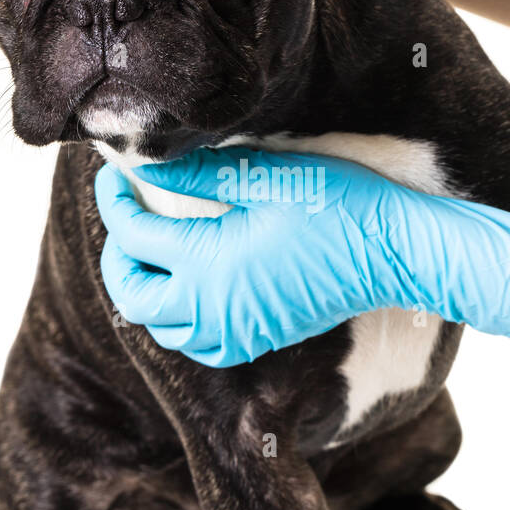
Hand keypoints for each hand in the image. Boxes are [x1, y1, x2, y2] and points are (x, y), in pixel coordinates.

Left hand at [95, 148, 509, 367]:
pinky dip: (180, 320)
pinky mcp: (261, 339)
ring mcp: (238, 330)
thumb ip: (199, 172)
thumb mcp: (265, 176)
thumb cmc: (337, 204)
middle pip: (132, 295)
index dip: (115, 201)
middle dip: (118, 255)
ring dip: (146, 290)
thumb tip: (146, 165)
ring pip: (162, 327)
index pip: (133, 235)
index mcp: (207, 263)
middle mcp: (214, 308)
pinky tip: (193, 287)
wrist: (394, 252)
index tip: (115, 174)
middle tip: (126, 216)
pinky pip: (200, 344)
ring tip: (153, 250)